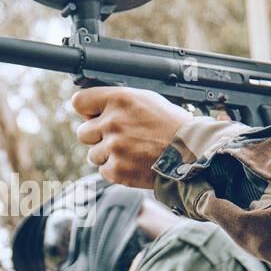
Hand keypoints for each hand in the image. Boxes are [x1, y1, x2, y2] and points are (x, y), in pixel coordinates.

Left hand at [73, 85, 189, 187]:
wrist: (190, 152)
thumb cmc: (170, 125)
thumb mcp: (145, 100)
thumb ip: (116, 102)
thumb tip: (92, 109)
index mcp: (120, 99)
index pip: (79, 102)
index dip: (87, 111)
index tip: (93, 117)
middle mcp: (114, 122)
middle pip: (82, 132)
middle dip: (97, 137)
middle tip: (119, 138)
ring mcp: (114, 147)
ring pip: (92, 154)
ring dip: (107, 155)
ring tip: (131, 151)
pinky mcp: (117, 169)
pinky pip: (103, 171)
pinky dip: (115, 170)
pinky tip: (133, 162)